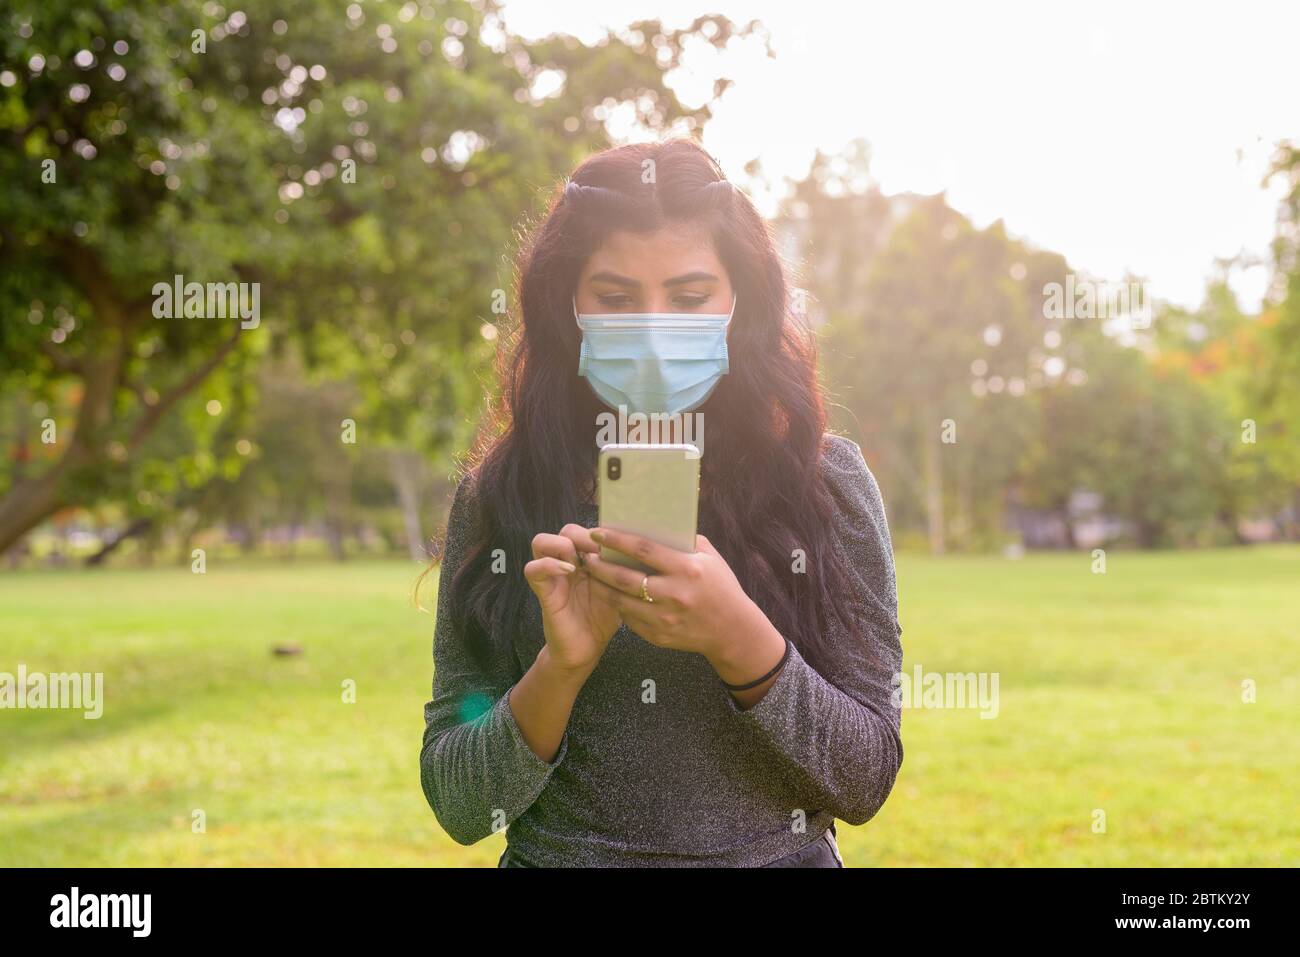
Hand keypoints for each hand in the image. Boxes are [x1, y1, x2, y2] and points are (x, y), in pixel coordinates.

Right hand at [525, 525, 622, 674]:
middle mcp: (567, 563)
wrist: (587, 649)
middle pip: (566, 530)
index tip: (618, 543)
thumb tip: (645, 548)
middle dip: (582, 535)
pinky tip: (569, 571)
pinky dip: (548, 564)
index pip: (586, 530)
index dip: (600, 532)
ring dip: (561, 544)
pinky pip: (533, 569)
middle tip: (599, 550)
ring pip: (540, 542)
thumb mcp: (618, 590)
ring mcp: (552, 576)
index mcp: (585, 559)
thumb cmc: (604, 618)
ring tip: (580, 559)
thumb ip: (622, 569)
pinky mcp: (543, 591)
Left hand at [579, 528, 784, 682]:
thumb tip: (655, 524)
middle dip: (601, 565)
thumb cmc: (721, 587)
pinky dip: (617, 606)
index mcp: (687, 568)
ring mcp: (665, 618)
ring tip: (592, 575)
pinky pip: (630, 619)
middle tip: (587, 556)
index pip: (643, 549)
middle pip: (625, 577)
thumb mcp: (709, 557)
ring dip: (601, 587)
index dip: (617, 540)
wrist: (732, 630)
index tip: (598, 532)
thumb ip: (684, 542)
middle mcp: (674, 593)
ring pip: (621, 601)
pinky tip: (610, 595)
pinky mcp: (659, 636)